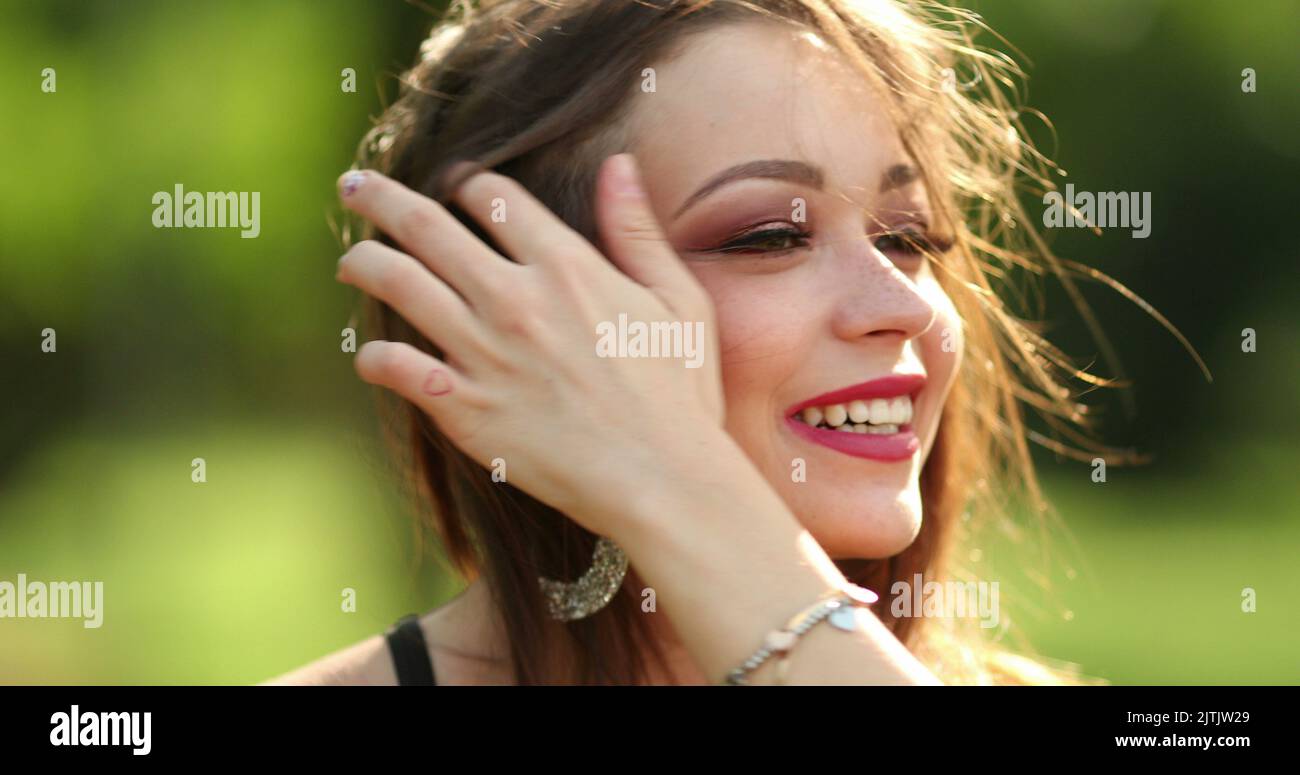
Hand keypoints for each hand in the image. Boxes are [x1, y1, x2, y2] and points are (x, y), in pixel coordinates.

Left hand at [335, 154, 724, 537]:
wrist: (662, 481)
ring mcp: (484, 354)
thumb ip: (637, 230)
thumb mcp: (676, 300)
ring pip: (399, 284)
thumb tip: (618, 165)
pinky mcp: (465, 409)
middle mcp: (515, 300)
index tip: (453, 186)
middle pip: (427, 227)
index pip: (492, 197)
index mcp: (566, 266)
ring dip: (362, 262)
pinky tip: (371, 354)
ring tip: (349, 261)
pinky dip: (374, 356)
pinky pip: (396, 368)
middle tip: (355, 186)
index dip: (465, 183)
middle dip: (382, 198)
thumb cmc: (679, 395)